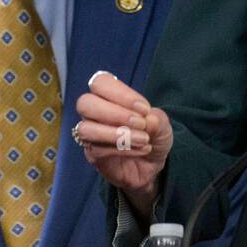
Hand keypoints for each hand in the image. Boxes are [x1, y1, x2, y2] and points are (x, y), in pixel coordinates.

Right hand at [75, 71, 172, 212]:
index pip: (100, 83)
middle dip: (115, 113)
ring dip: (117, 133)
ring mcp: (91, 134)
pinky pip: (98, 149)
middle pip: (85, 103)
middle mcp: (94, 113)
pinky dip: (124, 149)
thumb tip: (147, 120)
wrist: (153, 163)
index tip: (145, 109)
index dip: (121, 94)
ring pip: (86, 129)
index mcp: (109, 96)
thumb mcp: (162, 124)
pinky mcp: (92, 154)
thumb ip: (156, 119)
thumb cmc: (152, 135)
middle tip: (140, 123)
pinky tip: (142, 149)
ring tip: (143, 138)